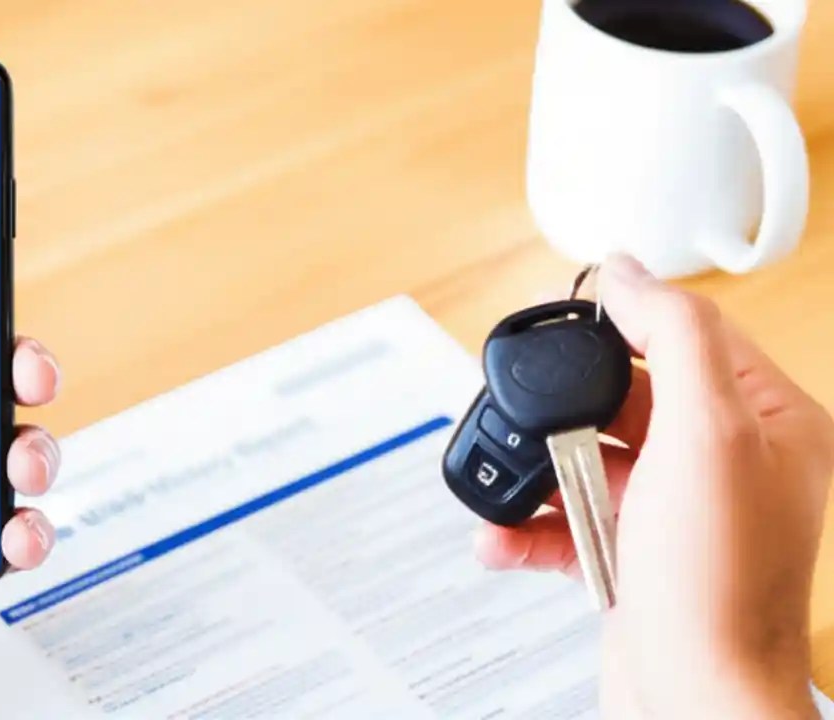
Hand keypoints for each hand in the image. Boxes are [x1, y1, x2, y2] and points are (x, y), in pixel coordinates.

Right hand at [475, 256, 833, 718]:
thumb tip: (630, 270)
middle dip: (568, 410)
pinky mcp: (635, 553)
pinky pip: (571, 518)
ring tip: (513, 484)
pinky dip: (530, 525)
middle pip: (628, 395)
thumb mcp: (703, 435)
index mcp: (770, 423)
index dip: (624, 318)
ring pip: (591, 457)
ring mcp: (679, 511)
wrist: (691, 700)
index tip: (567, 312)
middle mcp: (728, 463)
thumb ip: (672, 335)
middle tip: (538, 417)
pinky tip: (502, 535)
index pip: (692, 332)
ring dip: (537, 471)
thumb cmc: (717, 587)